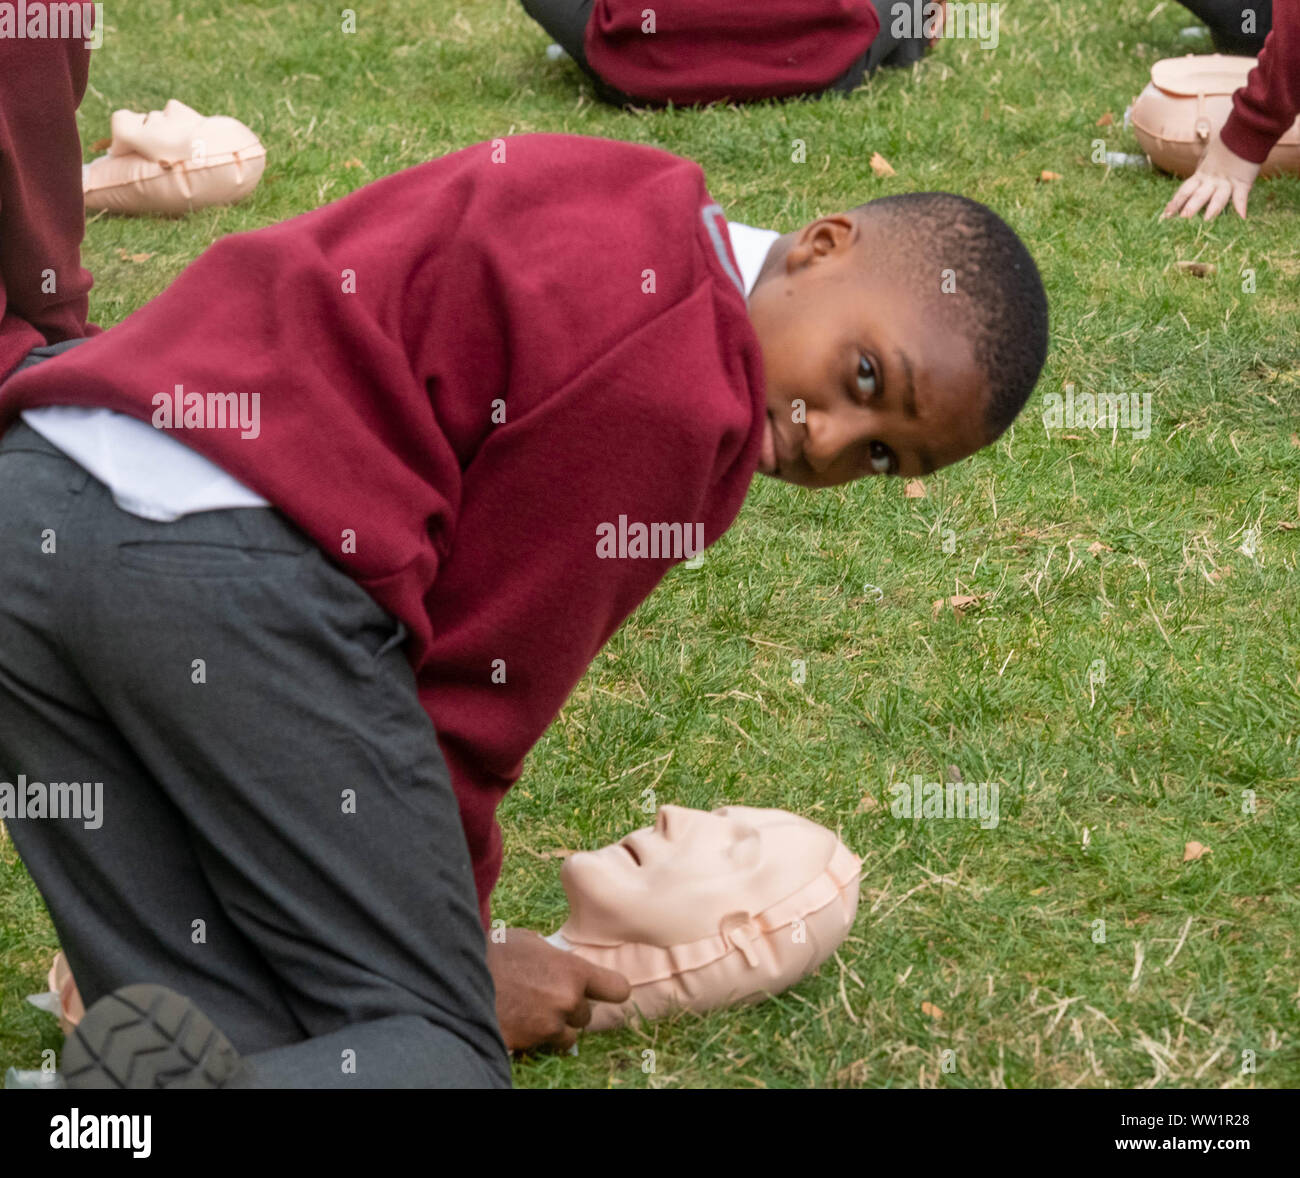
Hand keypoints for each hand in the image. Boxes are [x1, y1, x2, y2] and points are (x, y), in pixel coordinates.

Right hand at [485, 928, 630, 1052]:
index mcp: (573, 971)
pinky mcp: (529, 1044)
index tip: (604, 990)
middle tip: (546, 996)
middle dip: (570, 1008)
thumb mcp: (530, 941)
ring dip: (556, 1027)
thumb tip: (563, 964)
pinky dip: (534, 1037)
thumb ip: (555, 957)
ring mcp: (548, 1026)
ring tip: (532, 1011)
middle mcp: (567, 1001)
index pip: (617, 989)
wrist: (460, 977)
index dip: (610, 990)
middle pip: (586, 1015)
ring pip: (567, 1036)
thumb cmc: (495, 951)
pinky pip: (543, 1045)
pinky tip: (518, 1020)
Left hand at [1162, 132, 1260, 220]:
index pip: (1185, 190)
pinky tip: (1242, 217)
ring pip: (1219, 196)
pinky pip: (1242, 194)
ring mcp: (1227, 181)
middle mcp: (1212, 180)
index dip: (1175, 202)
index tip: (1165, 214)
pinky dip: (1242, 205)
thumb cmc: (1227, 144)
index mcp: (1201, 175)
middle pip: (1199, 195)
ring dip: (1213, 208)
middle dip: (1191, 206)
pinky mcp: (1243, 181)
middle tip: (1183, 218)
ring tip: (1207, 219)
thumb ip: (1201, 167)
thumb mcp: (1208, 156)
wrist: (1245, 130)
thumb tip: (1194, 171)